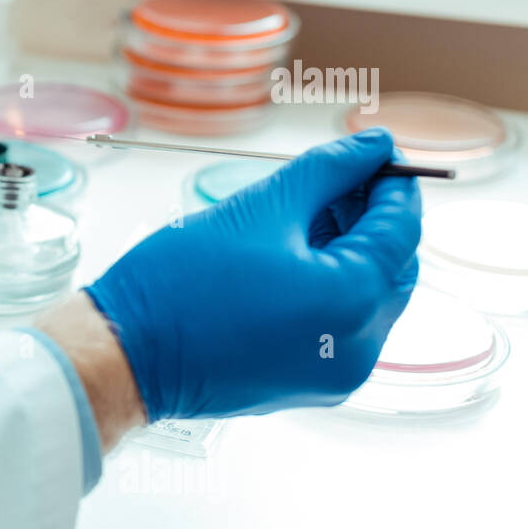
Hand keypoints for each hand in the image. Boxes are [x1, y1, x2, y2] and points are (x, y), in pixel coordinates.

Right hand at [87, 129, 421, 421]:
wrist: (126, 353)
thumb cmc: (179, 283)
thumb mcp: (259, 208)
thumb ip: (327, 170)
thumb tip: (372, 145)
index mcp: (352, 301)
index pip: (401, 229)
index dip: (392, 182)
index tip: (374, 151)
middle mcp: (358, 348)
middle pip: (392, 267)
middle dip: (372, 218)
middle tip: (337, 178)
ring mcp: (335, 374)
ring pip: (367, 296)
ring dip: (348, 251)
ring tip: (304, 214)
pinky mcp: (308, 383)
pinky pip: (340, 324)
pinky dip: (328, 286)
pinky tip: (290, 256)